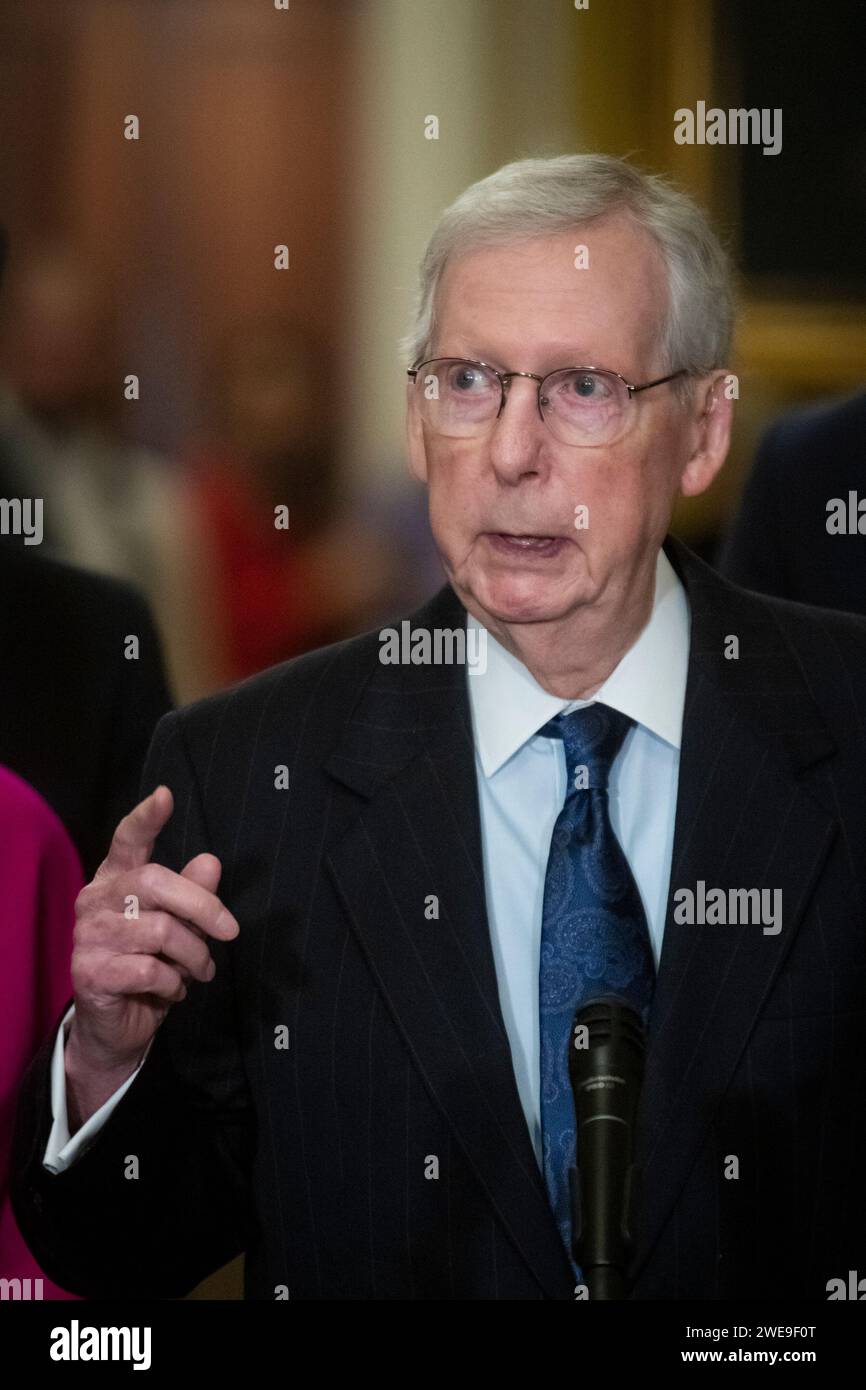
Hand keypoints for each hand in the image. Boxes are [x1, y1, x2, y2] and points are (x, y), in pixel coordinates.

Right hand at [68, 785, 238, 1075]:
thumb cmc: (151, 968)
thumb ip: (193, 896)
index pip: (127, 840)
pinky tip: (174, 991)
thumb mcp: (181, 930)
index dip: (146, 819)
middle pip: (156, 882)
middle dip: (203, 906)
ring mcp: (88, 935)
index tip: (165, 795)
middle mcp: (95, 900)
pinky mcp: (89, 972)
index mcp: (116, 879)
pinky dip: (174, 983)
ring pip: (160, 932)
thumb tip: (211, 862)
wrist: (117, 1027)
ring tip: (199, 971)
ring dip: (194, 956)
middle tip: (231, 932)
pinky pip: (150, 969)